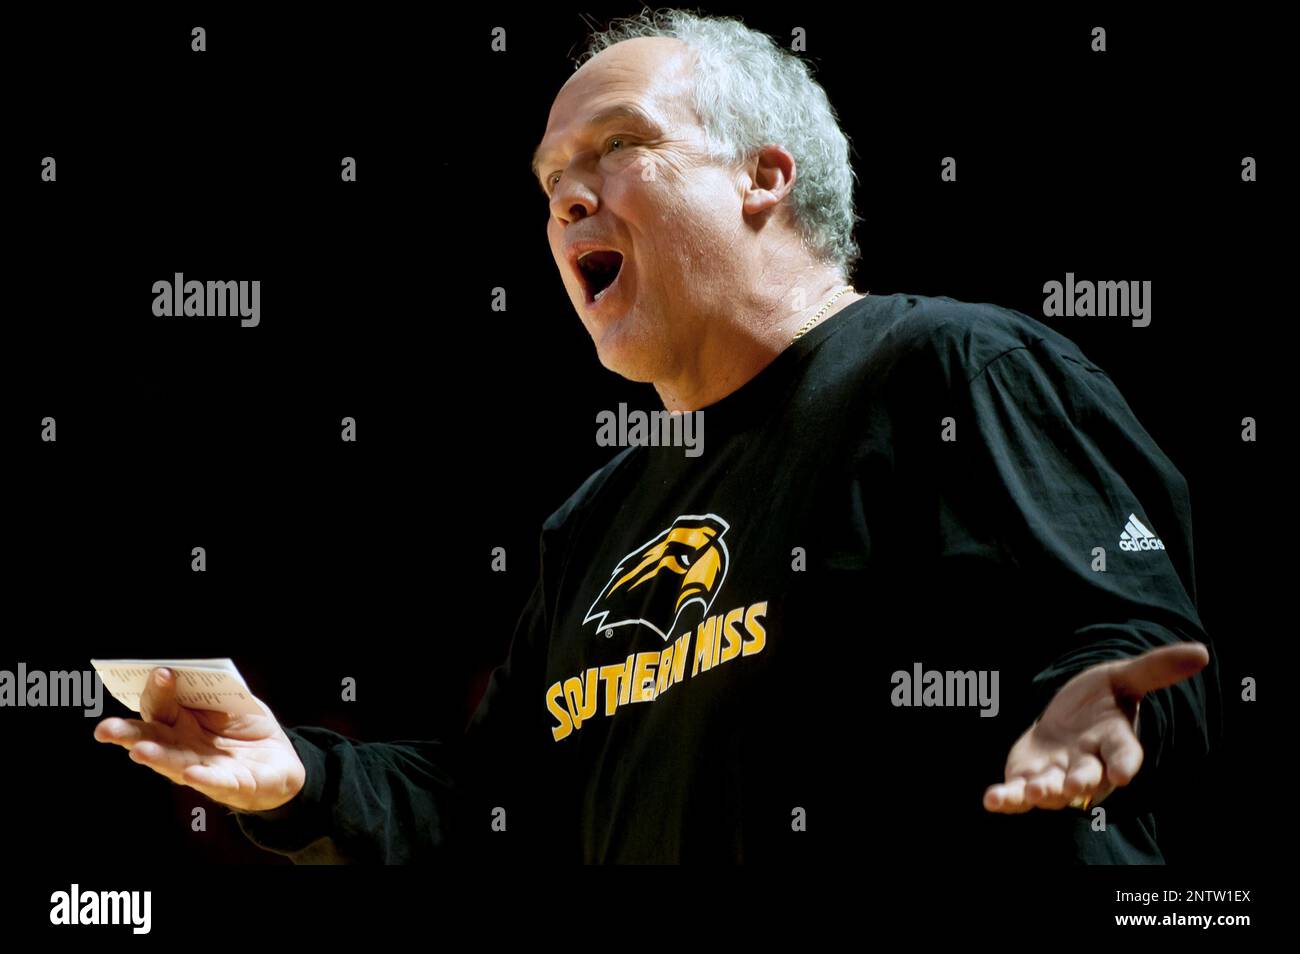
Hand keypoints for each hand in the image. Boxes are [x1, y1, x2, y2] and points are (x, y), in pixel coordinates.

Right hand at [94, 667, 305, 811]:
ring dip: (157, 757)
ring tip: (140, 751)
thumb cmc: (247, 728)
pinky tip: (191, 772)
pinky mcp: (231, 784)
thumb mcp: (233, 701)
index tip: (162, 672)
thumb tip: (193, 674)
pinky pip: (215, 782)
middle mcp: (183, 747)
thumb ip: (213, 691)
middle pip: (151, 738)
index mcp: (181, 722)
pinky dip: (204, 778)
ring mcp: (202, 767)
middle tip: (105, 729)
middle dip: (128, 733)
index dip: (158, 690)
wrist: (281, 760)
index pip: (161, 706)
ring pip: (174, 763)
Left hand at [983, 642, 1208, 813]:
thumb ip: (1154, 669)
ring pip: (1051, 790)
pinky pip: (1018, 793)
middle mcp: (1088, 764)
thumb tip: (1201, 652)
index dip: (1125, 764)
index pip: (1125, 754)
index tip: (1125, 775)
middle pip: (1087, 777)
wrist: (1069, 718)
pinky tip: (992, 800)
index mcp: (1114, 741)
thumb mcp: (1123, 678)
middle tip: (1071, 787)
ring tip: (1031, 793)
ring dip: (1040, 793)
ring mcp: (1058, 775)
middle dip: (1079, 783)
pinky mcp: (1029, 778)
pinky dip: (1006, 799)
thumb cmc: (1101, 700)